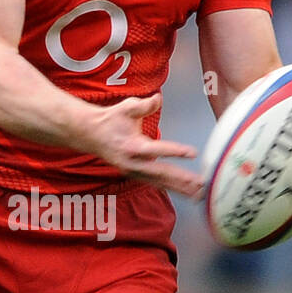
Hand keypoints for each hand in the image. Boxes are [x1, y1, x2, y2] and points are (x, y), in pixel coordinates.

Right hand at [88, 93, 204, 197]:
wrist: (90, 135)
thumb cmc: (111, 119)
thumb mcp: (126, 107)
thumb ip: (144, 105)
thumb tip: (158, 98)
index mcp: (132, 146)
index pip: (157, 149)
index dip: (175, 151)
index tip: (192, 153)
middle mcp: (134, 163)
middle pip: (162, 173)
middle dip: (182, 179)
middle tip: (201, 183)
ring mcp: (134, 172)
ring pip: (161, 182)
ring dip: (181, 189)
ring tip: (199, 194)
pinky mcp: (136, 175)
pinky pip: (157, 184)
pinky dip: (172, 188)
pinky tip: (187, 193)